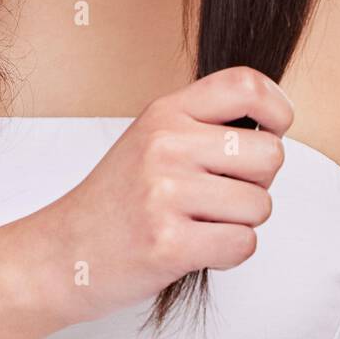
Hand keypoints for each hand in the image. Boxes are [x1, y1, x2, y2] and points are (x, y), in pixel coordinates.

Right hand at [33, 67, 290, 324]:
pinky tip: (194, 247)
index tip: (275, 129)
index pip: (245, 85)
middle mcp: (166, 145)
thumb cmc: (116, 199)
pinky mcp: (168, 243)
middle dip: (260, 183)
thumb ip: (204, 124)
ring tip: (200, 223)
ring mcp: (165, 194)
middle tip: (222, 194)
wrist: (61, 252)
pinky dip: (228, 253)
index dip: (278, 108)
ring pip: (260, 205)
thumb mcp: (151, 138)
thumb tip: (274, 125)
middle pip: (270, 154)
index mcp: (166, 113)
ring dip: (241, 222)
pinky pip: (243, 244)